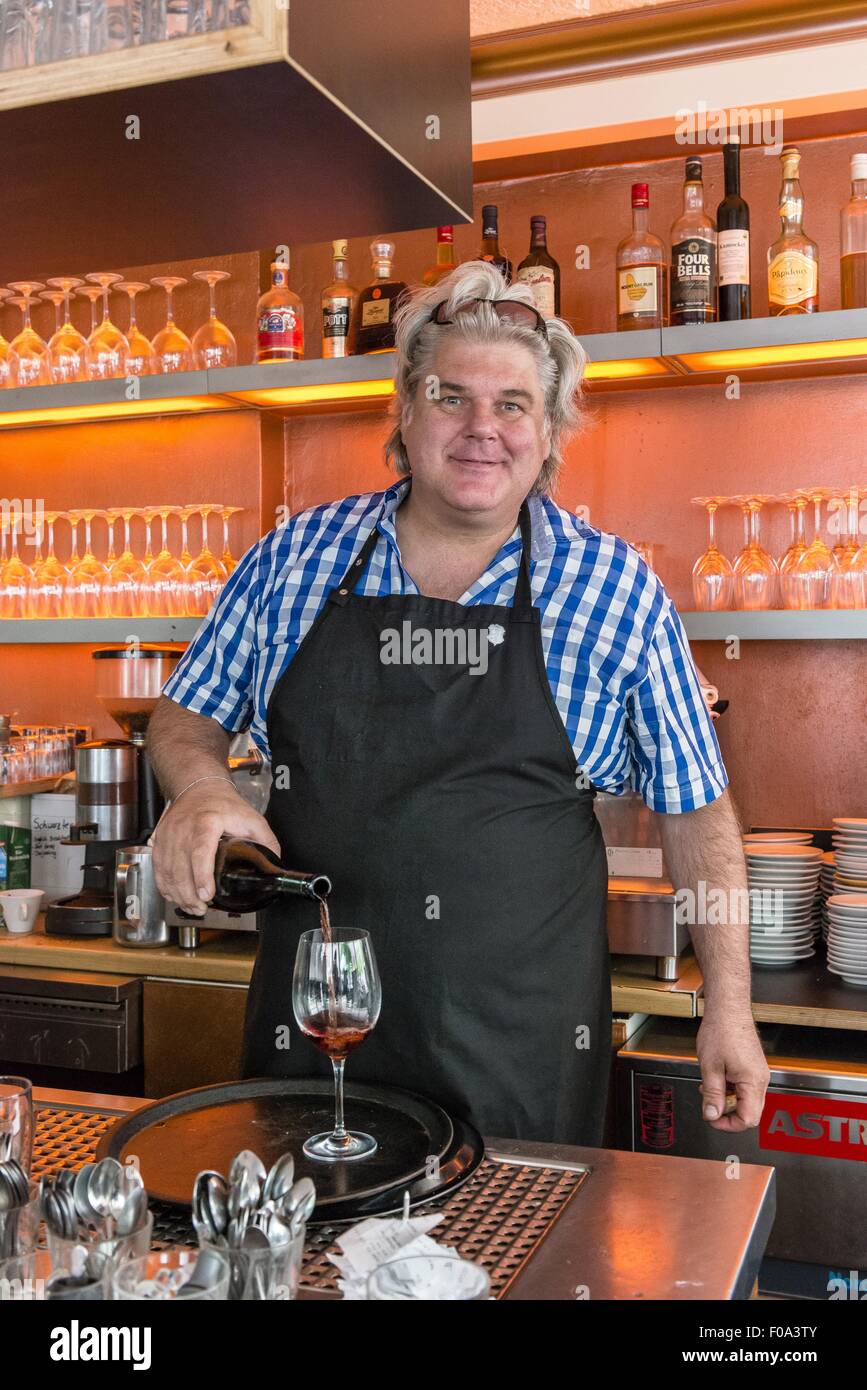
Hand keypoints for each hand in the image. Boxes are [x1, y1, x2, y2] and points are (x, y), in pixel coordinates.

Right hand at [151, 781, 281, 915]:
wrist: (199, 787)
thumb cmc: (223, 804)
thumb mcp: (252, 819)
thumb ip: (266, 842)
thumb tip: (274, 866)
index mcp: (207, 822)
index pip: (200, 851)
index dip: (201, 876)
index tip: (206, 894)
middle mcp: (183, 828)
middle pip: (180, 868)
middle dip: (189, 895)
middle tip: (202, 908)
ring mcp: (168, 834)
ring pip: (166, 871)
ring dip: (178, 894)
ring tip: (192, 907)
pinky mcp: (158, 840)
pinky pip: (157, 868)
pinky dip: (165, 886)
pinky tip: (175, 895)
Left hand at [696, 1009, 769, 1132]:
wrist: (728, 1009)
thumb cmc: (722, 1031)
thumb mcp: (710, 1067)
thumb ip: (712, 1095)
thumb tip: (712, 1115)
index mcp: (753, 1082)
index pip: (748, 1119)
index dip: (728, 1124)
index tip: (712, 1118)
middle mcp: (761, 1079)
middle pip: (749, 1112)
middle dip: (727, 1113)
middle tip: (709, 1105)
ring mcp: (758, 1073)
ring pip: (746, 1100)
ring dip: (727, 1099)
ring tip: (709, 1088)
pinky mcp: (753, 1067)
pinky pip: (744, 1087)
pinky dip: (730, 1089)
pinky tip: (716, 1079)